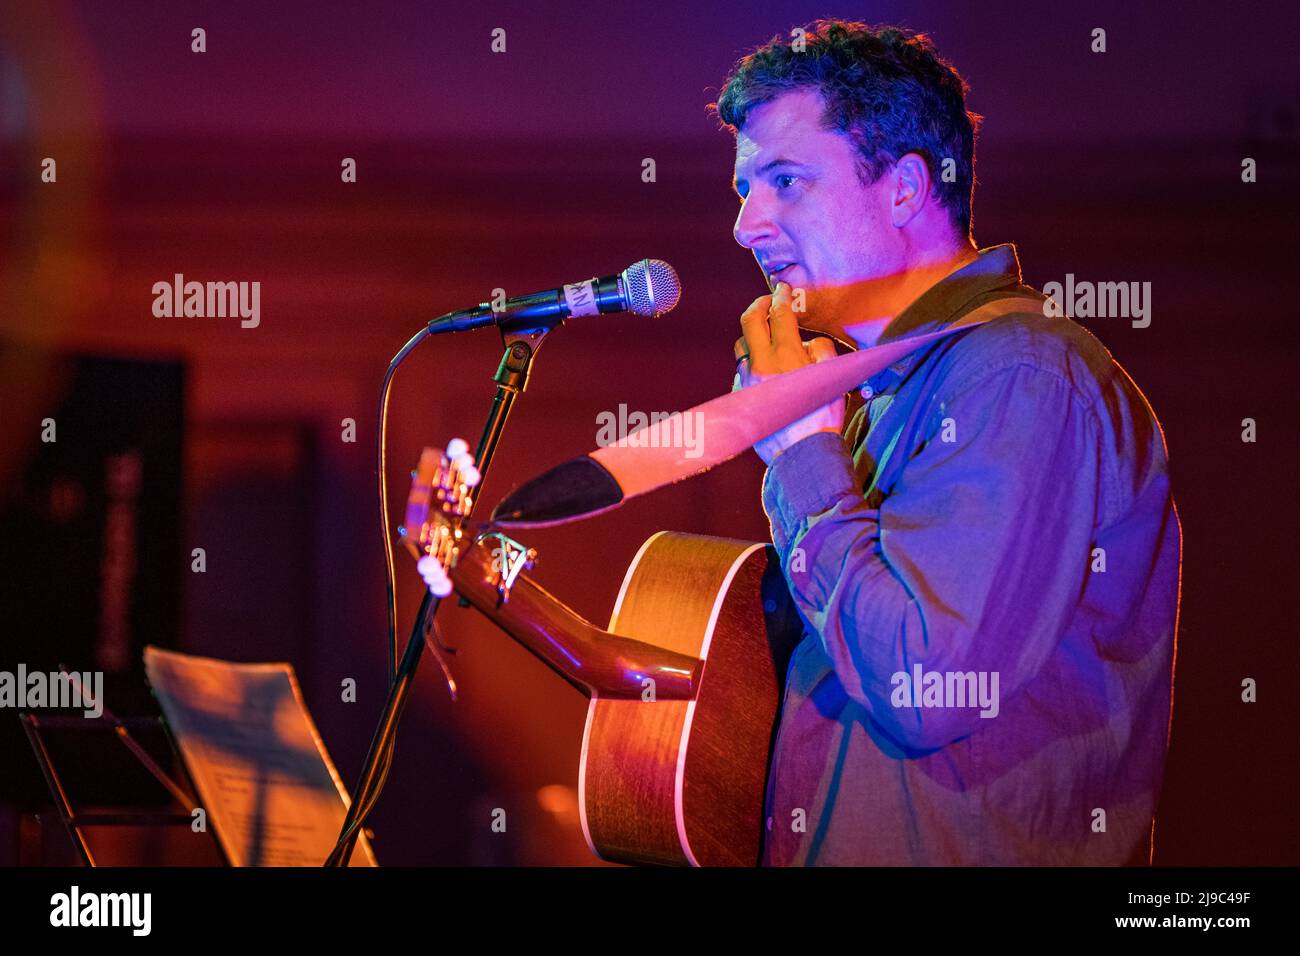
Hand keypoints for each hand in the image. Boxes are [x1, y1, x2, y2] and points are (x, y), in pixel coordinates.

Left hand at [732, 281, 844, 464]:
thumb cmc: (822, 417)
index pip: (779, 314)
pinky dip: (752, 364)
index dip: (782, 297)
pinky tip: (764, 371)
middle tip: (769, 300)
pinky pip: (741, 371)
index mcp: (786, 356)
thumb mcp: (831, 377)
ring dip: (752, 335)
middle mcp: (760, 364)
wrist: (802, 454)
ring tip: (765, 336)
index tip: (785, 289)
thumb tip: (807, 342)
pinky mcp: (739, 397)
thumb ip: (820, 350)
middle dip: (759, 304)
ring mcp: (745, 381)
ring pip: (741, 346)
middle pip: (750, 320)